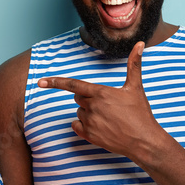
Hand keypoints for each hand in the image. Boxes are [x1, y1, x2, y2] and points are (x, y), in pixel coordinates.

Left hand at [37, 41, 162, 158]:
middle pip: (78, 98)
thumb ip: (134, 65)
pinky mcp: (89, 135)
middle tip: (107, 105)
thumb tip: (139, 44)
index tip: (40, 82)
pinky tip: (99, 127)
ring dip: (88, 113)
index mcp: (101, 92)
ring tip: (108, 118)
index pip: (73, 85)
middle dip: (88, 99)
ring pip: (79, 112)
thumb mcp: (135, 88)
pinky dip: (83, 126)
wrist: (143, 141)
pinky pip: (76, 126)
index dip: (56, 82)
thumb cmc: (140, 113)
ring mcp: (89, 122)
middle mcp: (93, 106)